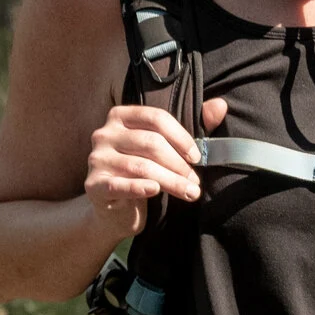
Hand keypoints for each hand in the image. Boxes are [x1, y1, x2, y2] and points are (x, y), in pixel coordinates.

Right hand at [83, 98, 229, 237]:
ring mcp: (97, 158)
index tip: (197, 157)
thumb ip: (192, 128)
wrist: (115, 208)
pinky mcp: (93, 184)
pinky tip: (155, 190)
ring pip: (141, 166)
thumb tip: (221, 105)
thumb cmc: (144, 172)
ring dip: (171, 181)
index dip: (181, 136)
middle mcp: (104, 133)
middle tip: (196, 181)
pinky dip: (140, 187)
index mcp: (121, 117)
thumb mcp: (165, 149)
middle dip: (179, 164)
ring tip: (190, 192)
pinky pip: (120, 184)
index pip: (155, 117)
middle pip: (150, 143)